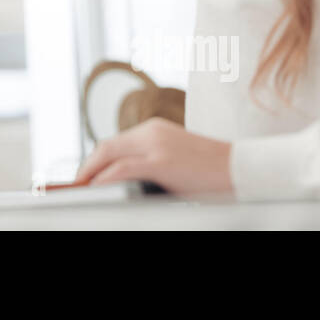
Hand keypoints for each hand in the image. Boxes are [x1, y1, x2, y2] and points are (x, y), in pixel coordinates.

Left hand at [73, 117, 234, 195]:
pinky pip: (122, 169)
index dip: (95, 160)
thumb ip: (152, 164)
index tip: (84, 176)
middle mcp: (152, 131)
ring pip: (109, 155)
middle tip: (75, 185)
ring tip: (80, 190)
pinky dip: (104, 179)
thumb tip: (123, 182)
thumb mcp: (177, 161)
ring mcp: (156, 145)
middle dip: (87, 167)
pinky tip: (96, 190)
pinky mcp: (161, 161)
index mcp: (155, 129)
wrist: (243, 170)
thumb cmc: (213, 173)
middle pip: (106, 147)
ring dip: (91, 173)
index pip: (115, 143)